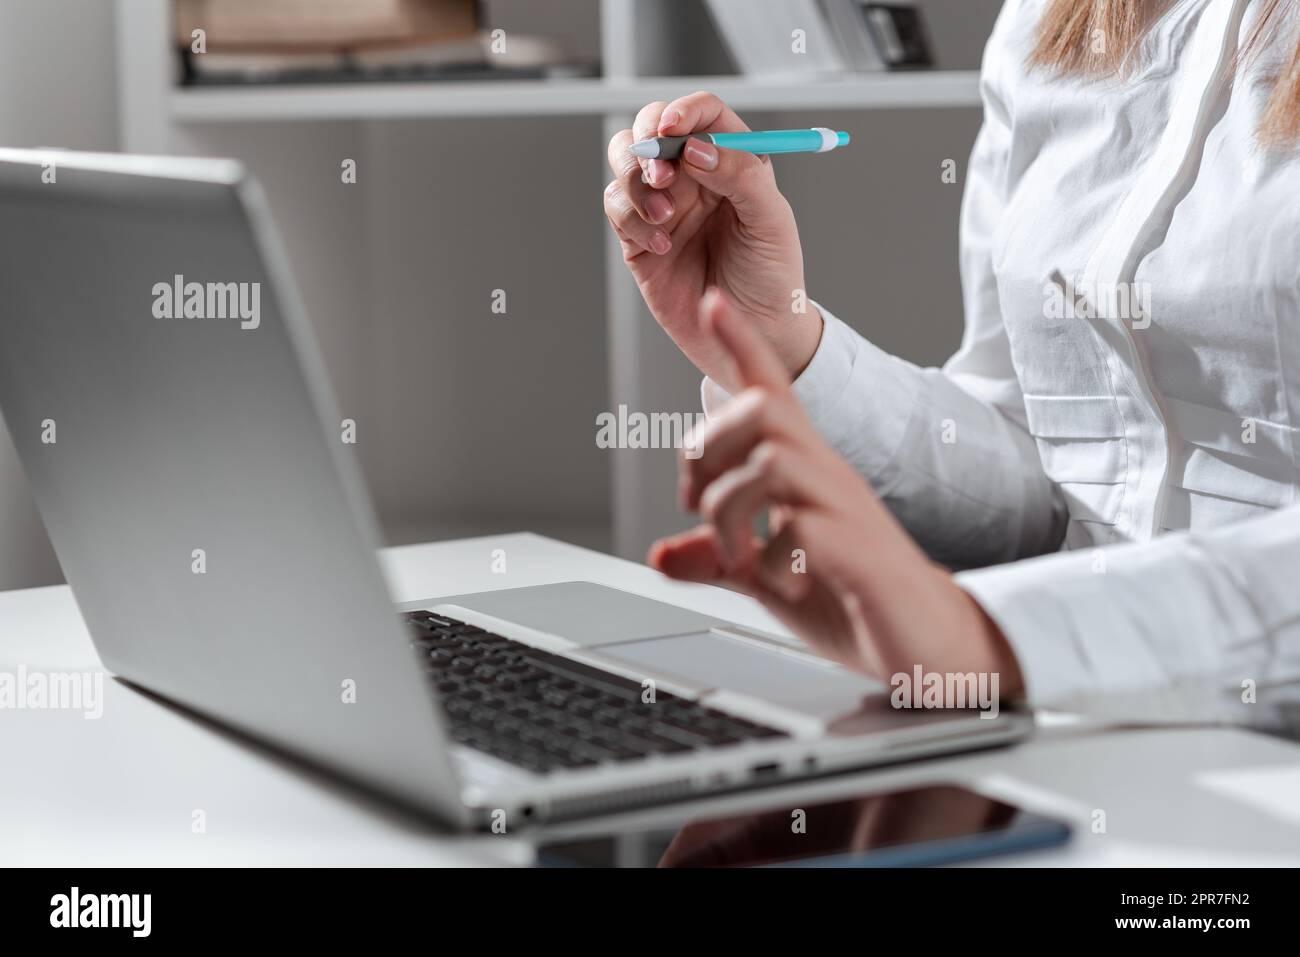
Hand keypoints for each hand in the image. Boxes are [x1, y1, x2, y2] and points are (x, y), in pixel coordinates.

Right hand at [603, 92, 822, 391]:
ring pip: (624, 164)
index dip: (683, 111)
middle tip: (662, 175)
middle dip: (647, 143)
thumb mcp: (771, 221)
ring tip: (665, 217)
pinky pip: (617, 208)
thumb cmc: (772, 276)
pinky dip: (632, 220)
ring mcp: (664, 205)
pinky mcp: (639, 238)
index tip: (672, 129)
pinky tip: (662, 245)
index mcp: (733, 161)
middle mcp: (695, 177)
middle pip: (651, 128)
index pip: (703, 114)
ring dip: (636, 183)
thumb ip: (740, 174)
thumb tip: (697, 147)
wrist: (755, 334)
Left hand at [649, 290, 1023, 694]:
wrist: (931, 646)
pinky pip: (797, 527)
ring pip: (768, 461)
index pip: (772, 393)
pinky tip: (779, 581)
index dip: (742, 345)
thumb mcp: (767, 581)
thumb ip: (717, 561)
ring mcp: (843, 510)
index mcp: (806, 474)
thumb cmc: (856, 602)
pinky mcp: (856, 551)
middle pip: (760, 410)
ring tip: (737, 557)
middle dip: (707, 447)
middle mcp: (827, 478)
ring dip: (729, 509)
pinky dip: (766, 558)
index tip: (713, 302)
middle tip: (696, 502)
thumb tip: (662, 553)